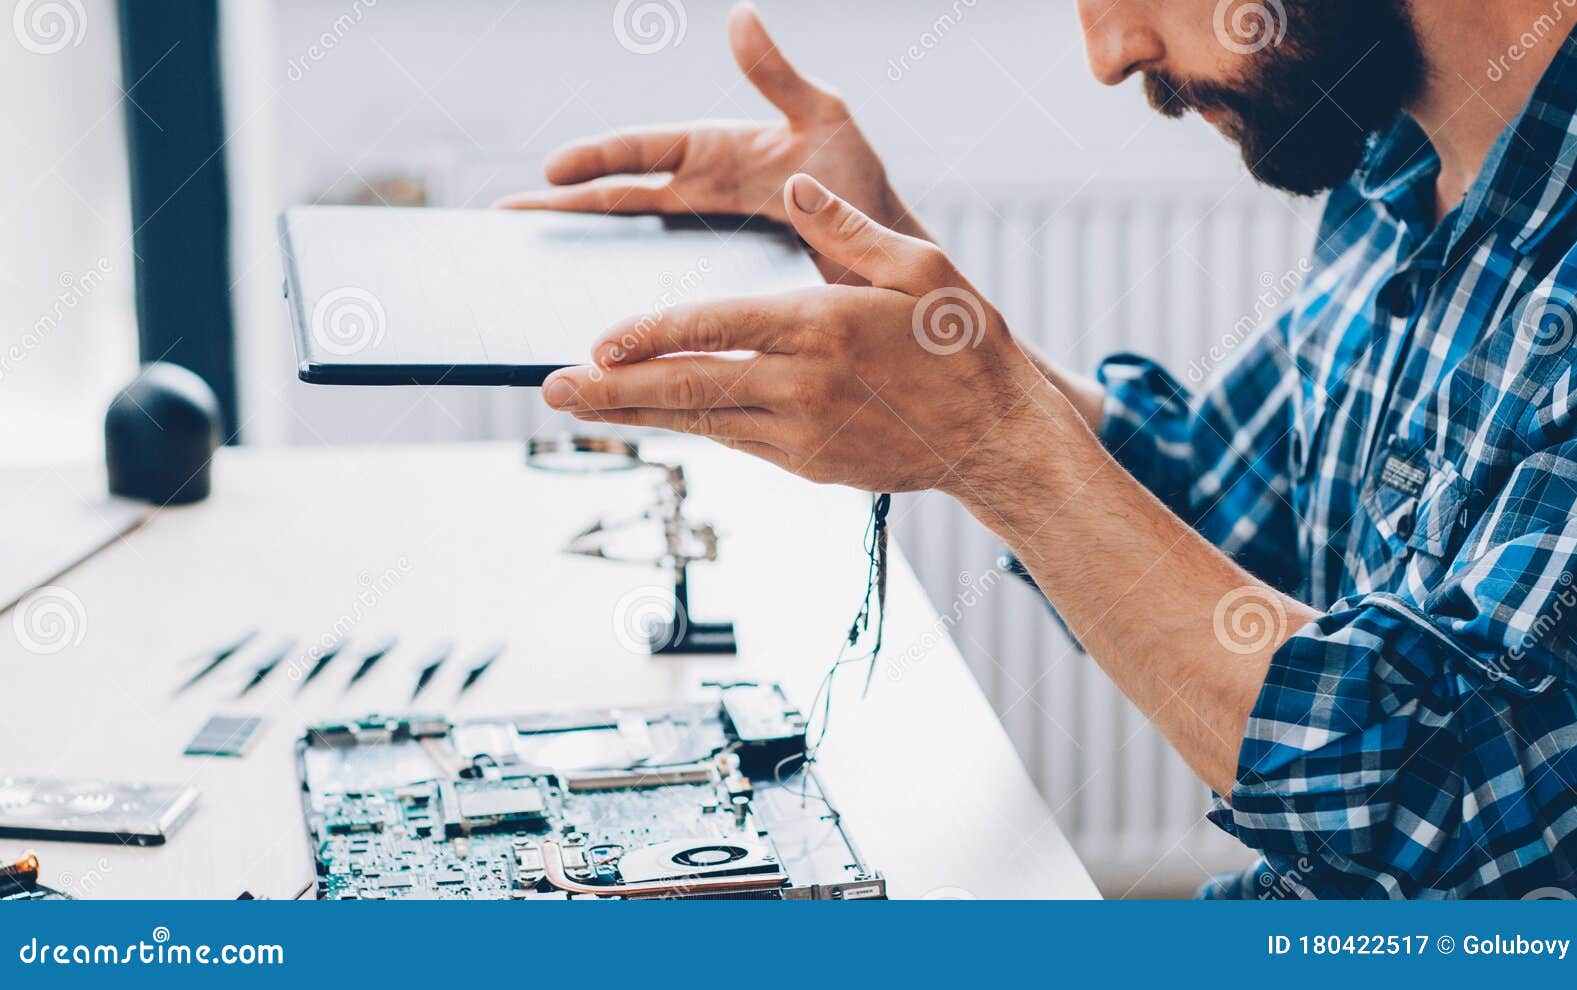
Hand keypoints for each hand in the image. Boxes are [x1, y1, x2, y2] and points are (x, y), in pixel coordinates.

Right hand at [495, 3, 923, 282]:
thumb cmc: (862, 186)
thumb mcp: (825, 121)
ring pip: (626, 247)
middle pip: (615, 201)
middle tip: (504, 222)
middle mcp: (699, 197)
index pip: (641, 151)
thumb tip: (741, 15)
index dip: (596, 158)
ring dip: (579, 255)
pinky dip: (624, 300)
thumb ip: (780, 76)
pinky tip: (593, 324)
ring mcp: (703, 243)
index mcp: (714, 152)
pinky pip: (659, 290)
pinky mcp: (715, 285)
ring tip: (527, 271)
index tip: (551, 169)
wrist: (890, 261)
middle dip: (560, 208)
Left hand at [540, 174, 1074, 496]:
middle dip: (614, 389)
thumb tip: (789, 183)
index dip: (652, 334)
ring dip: (636, 414)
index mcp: (823, 326)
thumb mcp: (920, 266)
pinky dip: (690, 427)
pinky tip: (655, 418)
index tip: (598, 340)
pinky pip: (735, 441)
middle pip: (688, 385)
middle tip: (551, 388)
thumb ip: (845, 228)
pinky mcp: (807, 463)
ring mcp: (802, 432)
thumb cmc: (964, 344)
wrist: (998, 438)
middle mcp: (803, 385)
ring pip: (701, 421)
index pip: (716, 327)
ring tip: (579, 406)